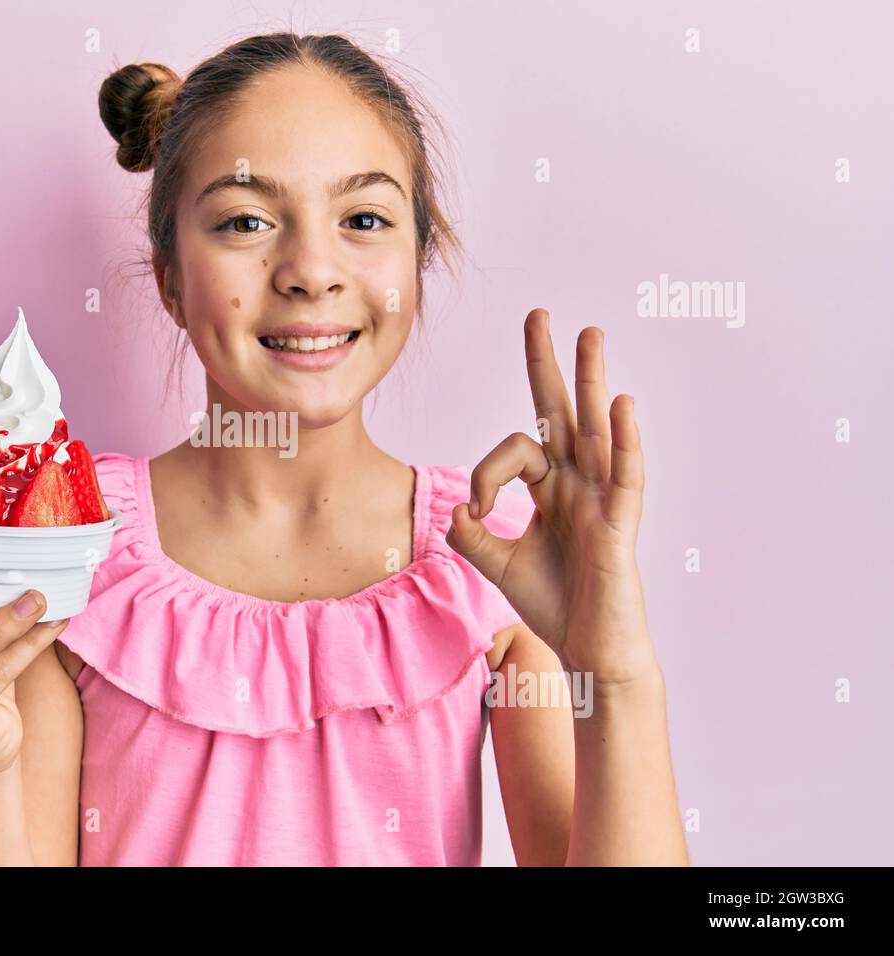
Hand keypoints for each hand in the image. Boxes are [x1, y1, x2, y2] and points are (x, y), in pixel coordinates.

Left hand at [446, 308, 655, 685]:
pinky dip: (624, 440)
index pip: (516, 451)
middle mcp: (578, 484)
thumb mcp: (496, 564)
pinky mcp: (621, 524)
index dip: (486, 471)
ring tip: (590, 334)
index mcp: (551, 490)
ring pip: (596, 430)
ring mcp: (602, 499)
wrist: (588, 651)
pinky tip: (622, 404)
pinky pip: (625, 475)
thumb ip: (472, 534)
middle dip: (549, 365)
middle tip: (540, 315)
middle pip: (562, 413)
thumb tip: (458, 508)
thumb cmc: (553, 604)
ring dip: (592, 381)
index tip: (474, 507)